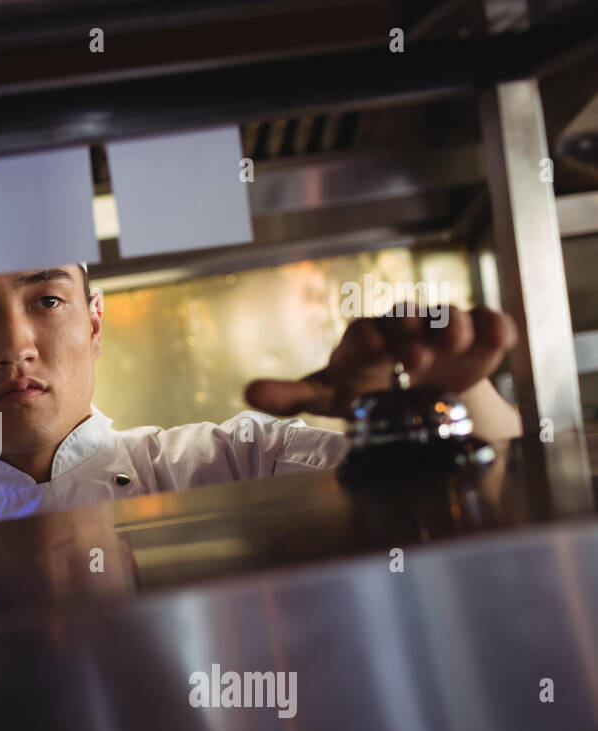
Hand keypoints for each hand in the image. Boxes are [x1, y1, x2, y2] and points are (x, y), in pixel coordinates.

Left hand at [245, 304, 517, 418]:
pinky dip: (494, 327)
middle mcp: (403, 329)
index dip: (371, 337)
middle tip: (415, 355)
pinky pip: (488, 323)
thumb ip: (290, 396)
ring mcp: (440, 331)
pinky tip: (497, 337)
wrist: (411, 398)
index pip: (365, 331)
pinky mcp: (476, 339)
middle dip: (411, 329)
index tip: (376, 347)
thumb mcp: (326, 395)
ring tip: (453, 343)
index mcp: (364, 341)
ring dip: (450, 325)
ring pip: (447, 316)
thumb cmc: (361, 391)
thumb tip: (249, 393)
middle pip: (407, 317)